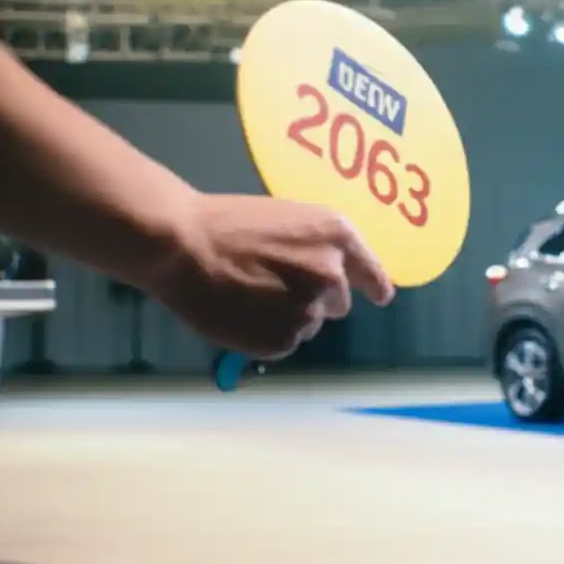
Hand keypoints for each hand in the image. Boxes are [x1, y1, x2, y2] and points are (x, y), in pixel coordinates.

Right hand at [144, 193, 394, 359]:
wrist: (184, 247)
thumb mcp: (287, 221)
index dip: (374, 286)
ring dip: (288, 316)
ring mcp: (310, 311)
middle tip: (274, 285)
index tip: (379, 296)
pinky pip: (283, 343)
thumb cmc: (226, 224)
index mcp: (337, 235)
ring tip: (249, 296)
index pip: (372, 273)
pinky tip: (240, 313)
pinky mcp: (283, 341)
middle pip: (340, 303)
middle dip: (316, 299)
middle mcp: (333, 275)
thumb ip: (317, 247)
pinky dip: (266, 334)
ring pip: (309, 324)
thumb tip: (334, 275)